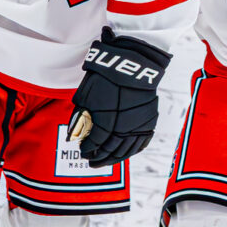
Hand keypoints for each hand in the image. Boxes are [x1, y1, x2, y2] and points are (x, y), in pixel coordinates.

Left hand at [70, 28, 170, 166]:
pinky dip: (132, 151)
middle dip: (99, 158)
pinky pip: (141, 142)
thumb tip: (77, 133)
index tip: (82, 151)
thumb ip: (82, 117)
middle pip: (110, 150)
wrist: (131, 64)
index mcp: (106, 121)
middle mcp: (123, 127)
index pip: (95, 144)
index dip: (87, 150)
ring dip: (115, 158)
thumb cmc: (105, 77)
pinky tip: (125, 153)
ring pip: (126, 150)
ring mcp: (138, 125)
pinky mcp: (149, 121)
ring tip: (106, 162)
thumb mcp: (86, 96)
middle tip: (92, 162)